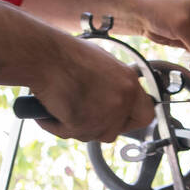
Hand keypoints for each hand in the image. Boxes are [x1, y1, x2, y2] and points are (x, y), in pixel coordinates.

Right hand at [31, 33, 155, 142]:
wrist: (45, 56)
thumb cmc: (67, 55)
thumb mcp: (103, 64)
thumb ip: (115, 85)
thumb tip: (113, 95)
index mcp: (129, 84)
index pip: (145, 115)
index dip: (131, 119)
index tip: (121, 118)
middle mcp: (121, 102)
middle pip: (115, 130)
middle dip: (99, 125)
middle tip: (83, 112)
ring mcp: (103, 117)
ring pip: (92, 134)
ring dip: (76, 124)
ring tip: (61, 103)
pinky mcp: (82, 127)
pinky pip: (68, 133)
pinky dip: (56, 124)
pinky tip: (49, 108)